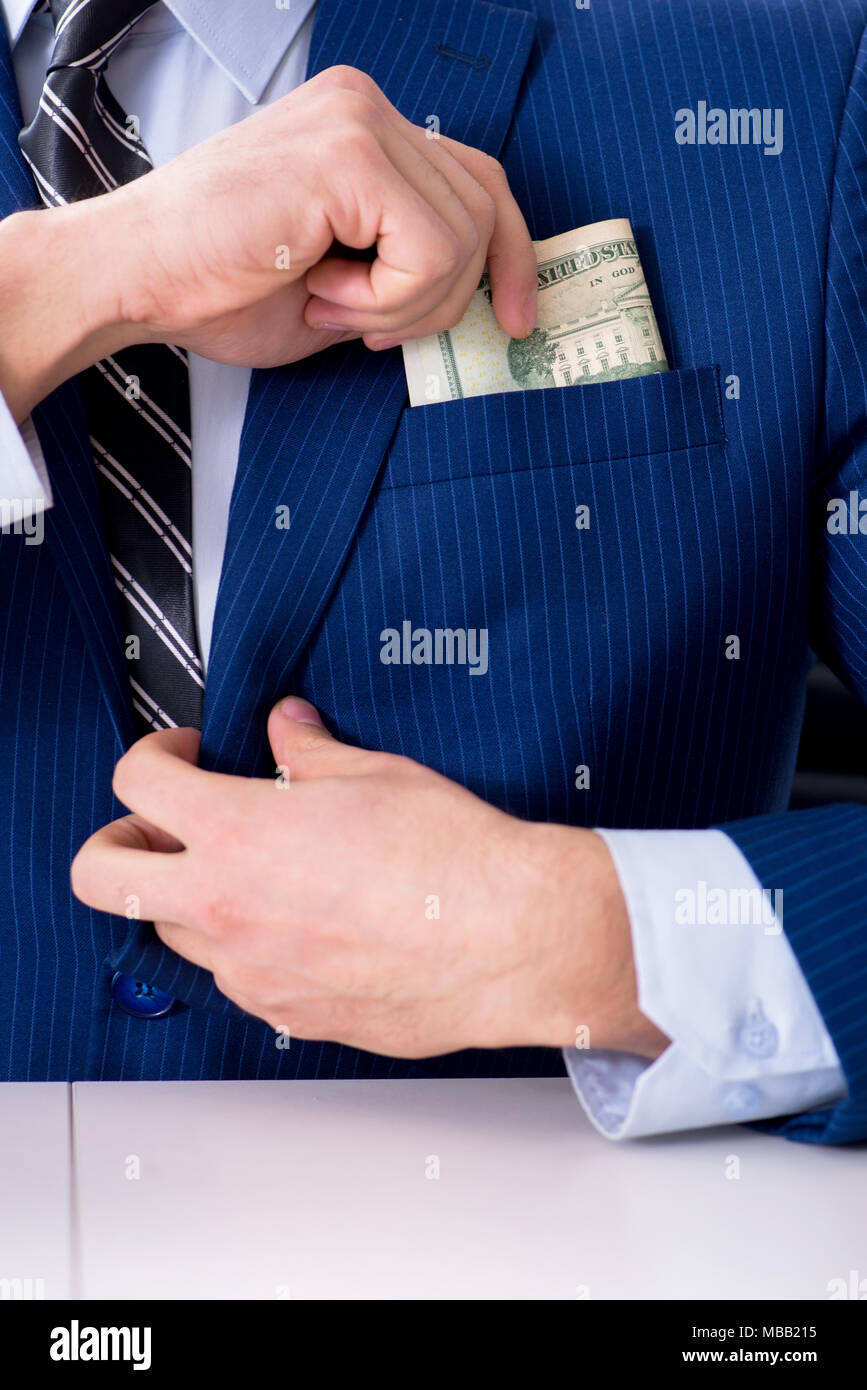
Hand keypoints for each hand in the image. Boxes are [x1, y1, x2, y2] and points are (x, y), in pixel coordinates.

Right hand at [0, 66, 536, 420]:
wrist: (132, 279)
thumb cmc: (215, 288)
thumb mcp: (342, 288)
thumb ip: (406, 276)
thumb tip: (477, 301)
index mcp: (364, 128)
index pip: (479, 182)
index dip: (510, 255)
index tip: (519, 318)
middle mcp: (367, 107)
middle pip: (482, 211)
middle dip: (441, 300)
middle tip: (366, 327)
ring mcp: (358, 120)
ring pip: (462, 237)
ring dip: (406, 304)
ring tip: (329, 304)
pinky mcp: (347, 153)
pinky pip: (429, 250)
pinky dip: (388, 298)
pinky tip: (322, 290)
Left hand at [70, 699, 668, 1060]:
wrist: (511, 940)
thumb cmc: (456, 860)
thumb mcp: (378, 775)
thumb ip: (311, 754)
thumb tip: (288, 731)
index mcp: (240, 834)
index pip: (134, 784)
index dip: (152, 756)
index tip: (183, 755)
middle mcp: (228, 908)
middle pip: (103, 878)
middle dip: (116, 843)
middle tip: (160, 826)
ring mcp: (252, 971)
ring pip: (169, 932)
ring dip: (187, 896)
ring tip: (247, 873)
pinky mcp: (288, 1015)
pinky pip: (233, 978)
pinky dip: (242, 946)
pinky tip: (296, 922)